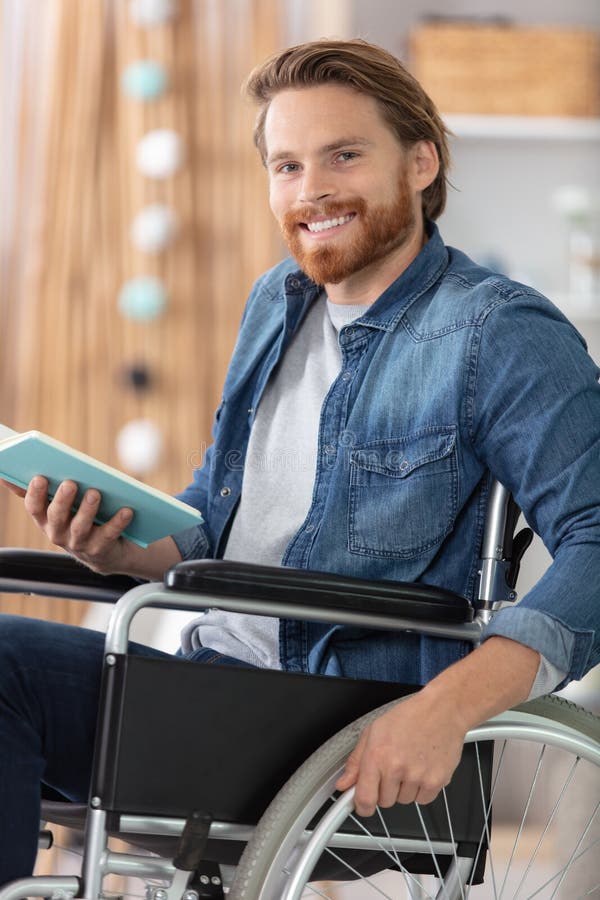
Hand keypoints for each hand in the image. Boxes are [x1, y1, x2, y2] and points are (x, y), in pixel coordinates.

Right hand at [3, 475, 134, 574]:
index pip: (33, 507)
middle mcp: (58, 534)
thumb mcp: (60, 507)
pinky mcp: (101, 549)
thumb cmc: (81, 519)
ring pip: (80, 526)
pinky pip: (109, 534)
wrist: (107, 552)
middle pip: (57, 516)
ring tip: (96, 493)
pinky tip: (127, 510)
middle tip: (70, 483)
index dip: (35, 493)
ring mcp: (79, 543)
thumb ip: (40, 491)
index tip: (40, 477)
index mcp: (46, 519)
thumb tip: (7, 475)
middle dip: (62, 500)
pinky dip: (118, 522)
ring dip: (87, 509)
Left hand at [335, 690, 466, 815]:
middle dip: (385, 789)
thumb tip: (344, 783)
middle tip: (393, 768)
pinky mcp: (437, 781)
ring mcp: (418, 776)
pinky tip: (422, 769)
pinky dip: (421, 789)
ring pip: (404, 801)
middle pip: (385, 801)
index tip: (363, 806)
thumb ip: (356, 760)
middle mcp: (397, 768)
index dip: (362, 807)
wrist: (442, 710)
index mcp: (377, 755)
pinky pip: (423, 800)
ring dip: (404, 788)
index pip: (365, 798)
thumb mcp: (373, 731)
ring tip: (410, 763)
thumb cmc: (409, 717)